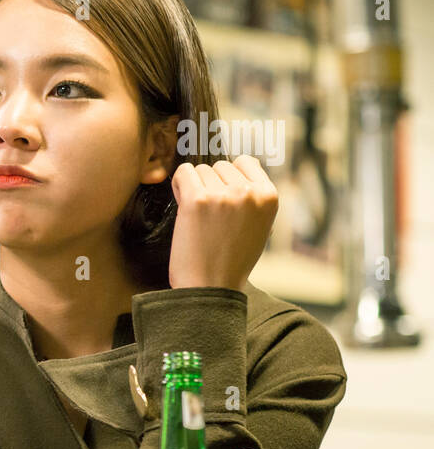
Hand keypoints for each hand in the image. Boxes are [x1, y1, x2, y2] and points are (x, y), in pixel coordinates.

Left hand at [168, 156, 278, 291]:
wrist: (211, 287)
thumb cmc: (231, 260)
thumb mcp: (259, 226)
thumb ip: (253, 198)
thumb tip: (238, 168)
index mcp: (269, 196)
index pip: (246, 162)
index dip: (230, 176)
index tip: (222, 195)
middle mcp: (248, 192)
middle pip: (220, 165)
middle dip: (211, 184)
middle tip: (208, 212)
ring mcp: (223, 194)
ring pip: (201, 170)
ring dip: (195, 186)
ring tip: (198, 215)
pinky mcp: (197, 200)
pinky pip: (183, 172)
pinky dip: (179, 184)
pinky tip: (183, 204)